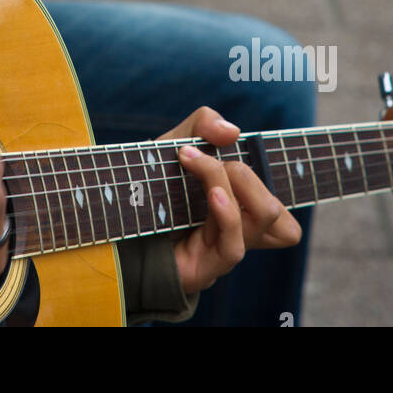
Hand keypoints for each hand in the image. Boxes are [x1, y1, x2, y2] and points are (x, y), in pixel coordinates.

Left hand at [159, 107, 301, 295]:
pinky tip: (212, 195)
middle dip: (242, 171)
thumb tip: (232, 132)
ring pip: (265, 217)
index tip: (225, 142)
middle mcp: (237, 232)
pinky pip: (234, 245)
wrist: (113, 217)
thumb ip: (203, 125)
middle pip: (274, 207)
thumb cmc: (150, 182)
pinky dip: (228, 212)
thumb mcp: (175, 143)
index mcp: (239, 207)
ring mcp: (224, 250)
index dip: (267, 168)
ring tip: (196, 164)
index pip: (279, 201)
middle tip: (198, 159)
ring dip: (233, 182)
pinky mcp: (205, 267)